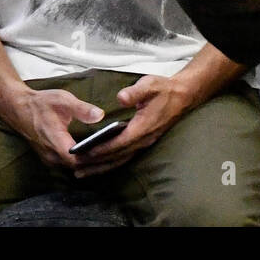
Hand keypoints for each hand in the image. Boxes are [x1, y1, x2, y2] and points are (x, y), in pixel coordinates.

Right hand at [3, 87, 103, 170]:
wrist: (19, 109)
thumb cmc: (40, 104)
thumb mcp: (62, 100)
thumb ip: (82, 108)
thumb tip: (100, 115)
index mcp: (55, 140)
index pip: (76, 159)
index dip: (93, 158)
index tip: (109, 152)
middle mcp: (51, 154)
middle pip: (78, 166)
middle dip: (97, 162)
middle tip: (117, 155)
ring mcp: (50, 158)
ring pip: (74, 168)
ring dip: (90, 164)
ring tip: (110, 157)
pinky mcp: (50, 158)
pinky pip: (69, 165)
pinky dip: (82, 162)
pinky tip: (96, 156)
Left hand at [71, 75, 195, 178]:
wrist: (182, 96)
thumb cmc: (163, 89)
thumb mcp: (149, 85)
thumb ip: (135, 92)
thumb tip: (120, 98)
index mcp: (142, 127)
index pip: (119, 143)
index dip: (102, 149)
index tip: (85, 153)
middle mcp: (143, 139)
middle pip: (117, 156)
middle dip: (97, 163)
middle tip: (76, 168)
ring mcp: (144, 143)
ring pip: (121, 160)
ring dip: (102, 167)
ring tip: (82, 173)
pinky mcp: (143, 143)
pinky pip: (125, 157)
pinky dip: (111, 163)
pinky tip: (99, 165)